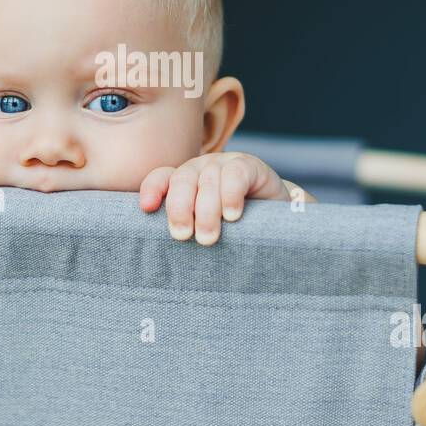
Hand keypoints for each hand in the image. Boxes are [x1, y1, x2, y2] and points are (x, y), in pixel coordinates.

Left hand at [139, 151, 314, 245]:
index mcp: (184, 181)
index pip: (162, 177)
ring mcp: (224, 164)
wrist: (279, 220)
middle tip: (182, 236)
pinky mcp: (249, 165)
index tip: (147, 209)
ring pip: (207, 181)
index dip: (152, 190)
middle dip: (179, 209)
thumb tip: (160, 261)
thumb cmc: (234, 230)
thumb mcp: (206, 229)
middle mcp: (200, 169)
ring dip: (206, 211)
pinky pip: (235, 175)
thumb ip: (188, 232)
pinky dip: (230, 195)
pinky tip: (232, 216)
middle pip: (181, 180)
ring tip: (208, 238)